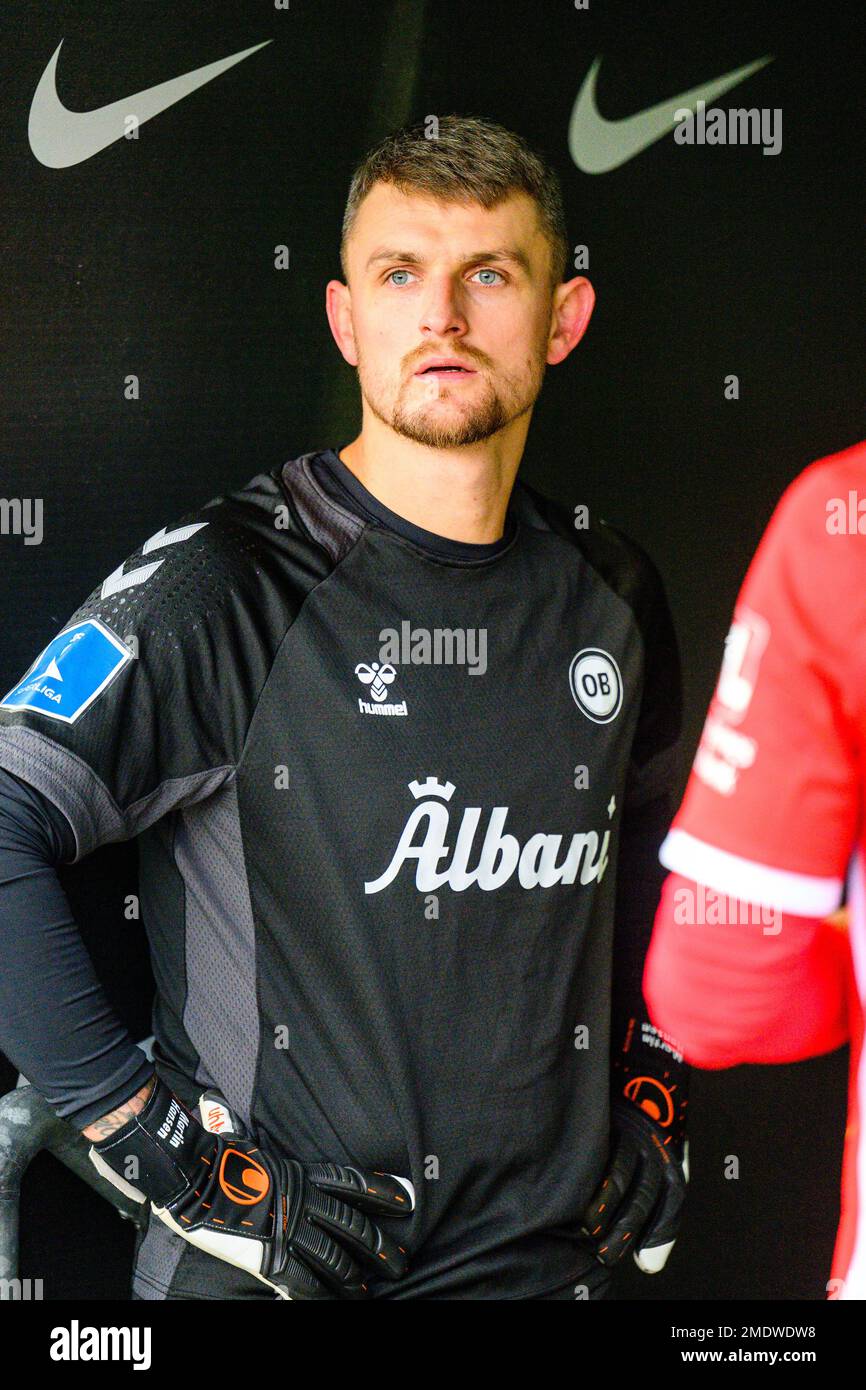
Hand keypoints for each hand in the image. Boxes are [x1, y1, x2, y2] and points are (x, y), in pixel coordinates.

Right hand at [89, 1075, 413, 1298]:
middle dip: (378, 1246)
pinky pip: (301, 1281)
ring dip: (352, 1275)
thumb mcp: (250, 1146)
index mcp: (299, 1173)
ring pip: (332, 1257)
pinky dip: (318, 1295)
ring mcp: (286, 1229)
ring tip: (366, 1289)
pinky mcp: (268, 1256)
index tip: (406, 1201)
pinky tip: (331, 1302)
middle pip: (351, 1225)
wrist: (188, 1174)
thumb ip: (266, 1152)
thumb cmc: (214, 1156)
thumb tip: (252, 1133)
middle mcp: (300, 1201)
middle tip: (400, 1262)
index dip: (380, 1191)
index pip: (349, 1181)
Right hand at [580, 1095, 687, 1272]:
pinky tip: (573, 1195)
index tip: (645, 1262)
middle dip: (626, 1230)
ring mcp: (629, 1130)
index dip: (660, 1233)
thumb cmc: (645, 1132)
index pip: (673, 1200)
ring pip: (620, 1175)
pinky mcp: (606, 1118)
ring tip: (587, 1229)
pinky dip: (587, 1177)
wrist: (634, 1070)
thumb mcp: (661, 1161)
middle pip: (644, 1194)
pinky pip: (598, 1151)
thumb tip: (650, 1264)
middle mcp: (654, 1144)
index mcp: (671, 1157)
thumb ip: (657, 1210)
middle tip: (605, 1254)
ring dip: (604, 1208)